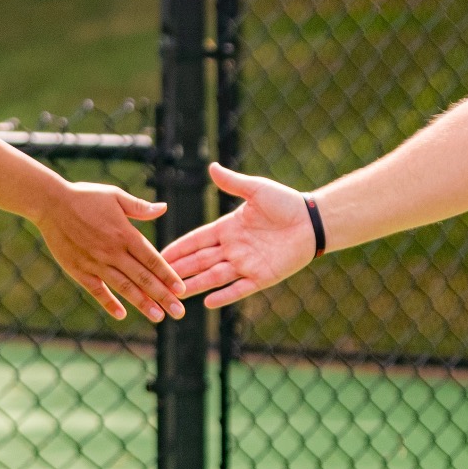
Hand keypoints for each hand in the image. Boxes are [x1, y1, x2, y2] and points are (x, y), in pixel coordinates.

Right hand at [34, 182, 186, 322]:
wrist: (51, 203)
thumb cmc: (86, 196)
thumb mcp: (115, 196)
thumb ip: (140, 207)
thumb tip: (163, 208)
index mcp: (125, 234)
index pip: (152, 259)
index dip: (168, 276)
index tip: (181, 290)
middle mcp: (113, 252)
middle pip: (143, 278)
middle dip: (163, 296)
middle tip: (179, 312)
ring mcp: (95, 263)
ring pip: (124, 288)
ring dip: (142, 303)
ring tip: (158, 316)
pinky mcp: (79, 270)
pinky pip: (97, 290)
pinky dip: (109, 303)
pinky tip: (122, 315)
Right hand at [161, 163, 314, 308]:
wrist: (312, 220)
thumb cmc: (286, 203)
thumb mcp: (256, 190)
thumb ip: (233, 182)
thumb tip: (211, 166)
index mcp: (228, 228)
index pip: (197, 240)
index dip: (178, 248)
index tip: (158, 254)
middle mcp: (233, 248)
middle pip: (200, 261)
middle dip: (179, 270)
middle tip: (155, 279)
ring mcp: (246, 264)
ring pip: (214, 277)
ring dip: (195, 285)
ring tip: (175, 295)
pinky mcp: (262, 276)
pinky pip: (239, 288)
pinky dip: (224, 296)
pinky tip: (207, 302)